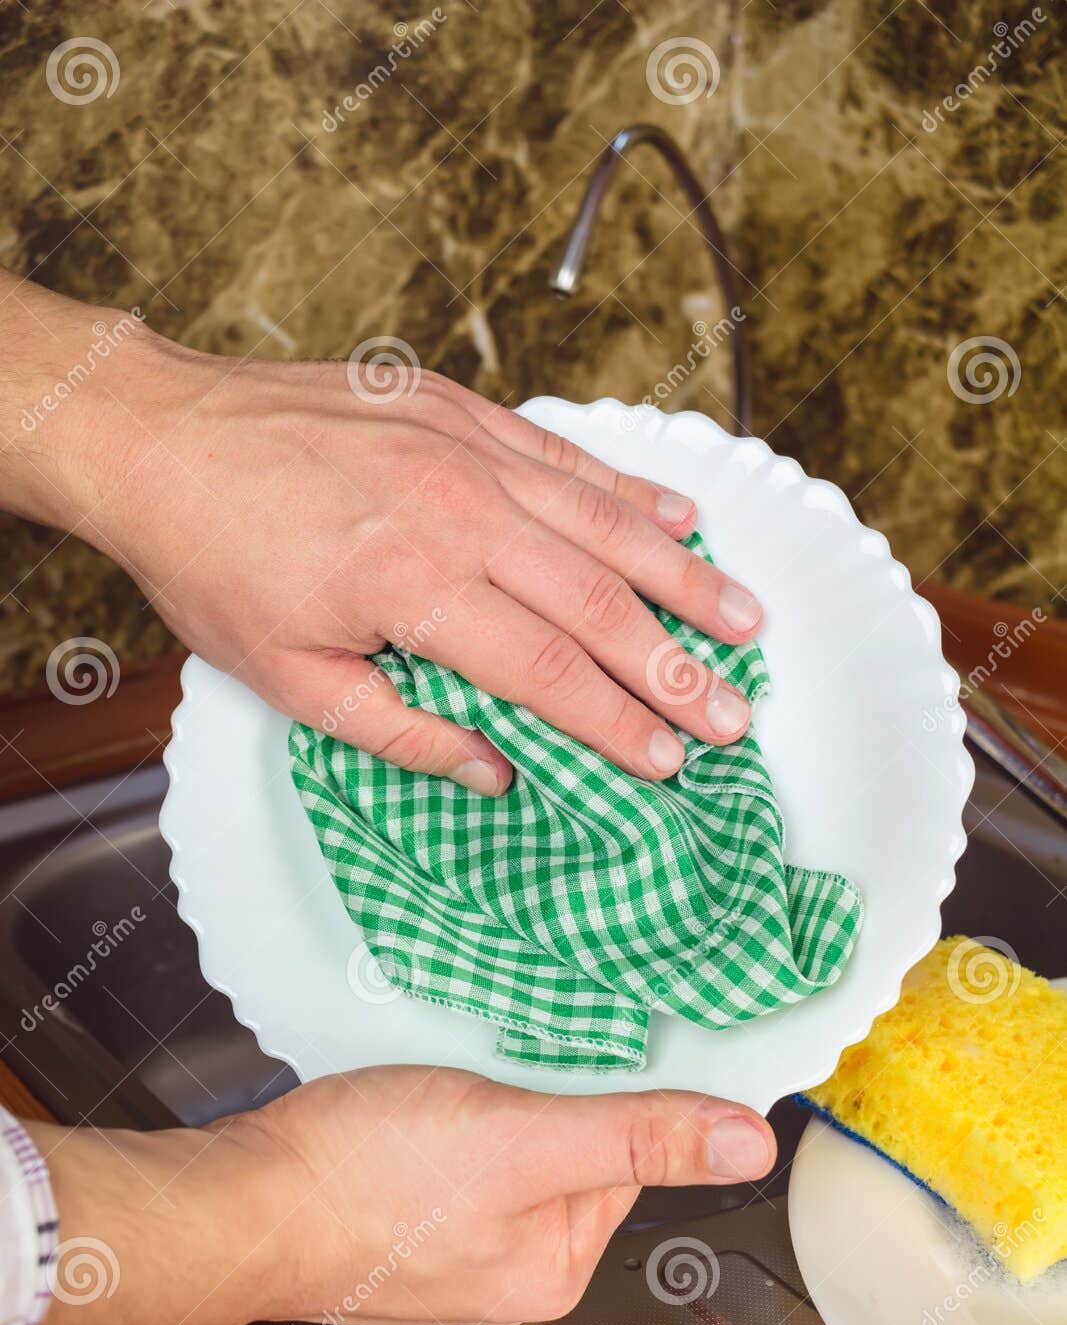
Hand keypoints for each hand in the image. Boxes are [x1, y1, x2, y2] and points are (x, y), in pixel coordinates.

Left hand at [0, 276, 761, 790]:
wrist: (157, 434)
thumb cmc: (212, 561)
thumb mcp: (287, 677)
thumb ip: (401, 730)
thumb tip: (495, 771)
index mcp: (414, 587)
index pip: (548, 672)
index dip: (619, 724)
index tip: (671, 761)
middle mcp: (458, 511)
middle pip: (599, 602)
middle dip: (676, 668)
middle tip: (734, 714)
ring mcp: (466, 450)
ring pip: (605, 524)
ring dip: (683, 580)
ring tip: (746, 623)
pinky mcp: (460, 409)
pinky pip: (568, 456)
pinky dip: (632, 493)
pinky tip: (680, 523)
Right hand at [24, 1067, 775, 1324]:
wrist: (237, 1198)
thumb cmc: (364, 1178)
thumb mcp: (520, 1142)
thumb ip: (637, 1138)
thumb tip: (755, 1145)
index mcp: (560, 1261)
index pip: (633, 1150)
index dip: (621, 1081)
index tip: (605, 1026)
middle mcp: (518, 1263)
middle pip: (578, 1144)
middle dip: (554, 1084)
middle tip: (516, 1039)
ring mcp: (458, 1241)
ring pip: (516, 1140)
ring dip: (501, 1090)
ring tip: (463, 1062)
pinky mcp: (408, 1211)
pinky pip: (463, 1149)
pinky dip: (455, 1107)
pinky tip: (425, 1085)